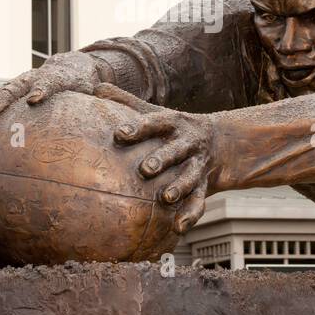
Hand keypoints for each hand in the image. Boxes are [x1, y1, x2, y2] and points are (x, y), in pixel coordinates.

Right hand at [0, 52, 102, 135]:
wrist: (71, 65)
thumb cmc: (82, 81)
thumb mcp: (91, 88)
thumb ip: (95, 96)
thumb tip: (105, 102)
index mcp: (53, 76)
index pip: (46, 82)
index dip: (41, 90)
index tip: (35, 100)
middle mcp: (31, 78)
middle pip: (12, 89)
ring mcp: (19, 84)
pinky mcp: (12, 92)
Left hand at [94, 83, 216, 234]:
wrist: (218, 143)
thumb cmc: (173, 129)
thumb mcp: (156, 114)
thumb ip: (127, 102)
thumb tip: (96, 86)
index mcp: (173, 124)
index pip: (154, 123)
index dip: (137, 128)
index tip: (119, 134)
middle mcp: (187, 144)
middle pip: (176, 150)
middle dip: (162, 159)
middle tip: (145, 169)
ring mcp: (197, 166)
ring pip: (190, 177)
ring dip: (180, 187)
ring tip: (166, 198)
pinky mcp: (203, 187)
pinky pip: (199, 202)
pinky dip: (191, 215)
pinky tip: (179, 228)